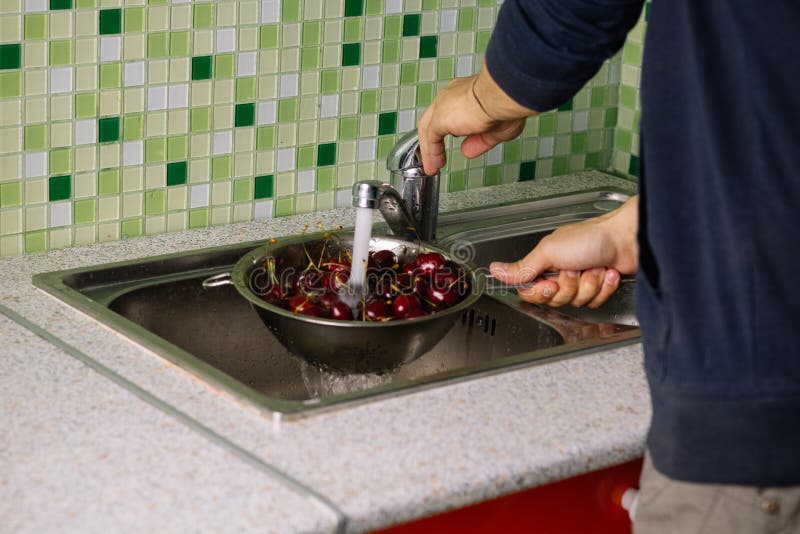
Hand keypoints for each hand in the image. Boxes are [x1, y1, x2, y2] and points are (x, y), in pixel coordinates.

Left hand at [417, 64, 536, 175]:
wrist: (501, 96)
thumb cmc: (506, 104)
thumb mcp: (496, 129)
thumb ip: (480, 140)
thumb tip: (468, 150)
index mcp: (468, 92)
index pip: (455, 112)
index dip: (456, 129)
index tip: (463, 144)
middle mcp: (453, 95)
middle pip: (436, 119)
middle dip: (435, 139)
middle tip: (437, 156)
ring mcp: (444, 105)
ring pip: (429, 129)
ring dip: (430, 150)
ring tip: (433, 166)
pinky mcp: (439, 117)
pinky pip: (430, 139)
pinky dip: (431, 154)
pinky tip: (433, 165)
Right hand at [489, 196, 638, 307]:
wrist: (628, 238)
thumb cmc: (591, 237)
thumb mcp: (549, 251)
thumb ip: (522, 267)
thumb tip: (495, 270)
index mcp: (546, 262)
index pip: (531, 291)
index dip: (541, 292)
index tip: (550, 283)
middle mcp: (561, 272)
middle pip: (555, 299)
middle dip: (569, 287)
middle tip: (575, 270)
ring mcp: (582, 281)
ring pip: (577, 302)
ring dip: (589, 285)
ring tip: (595, 267)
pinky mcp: (600, 287)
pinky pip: (596, 302)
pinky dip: (604, 287)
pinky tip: (608, 272)